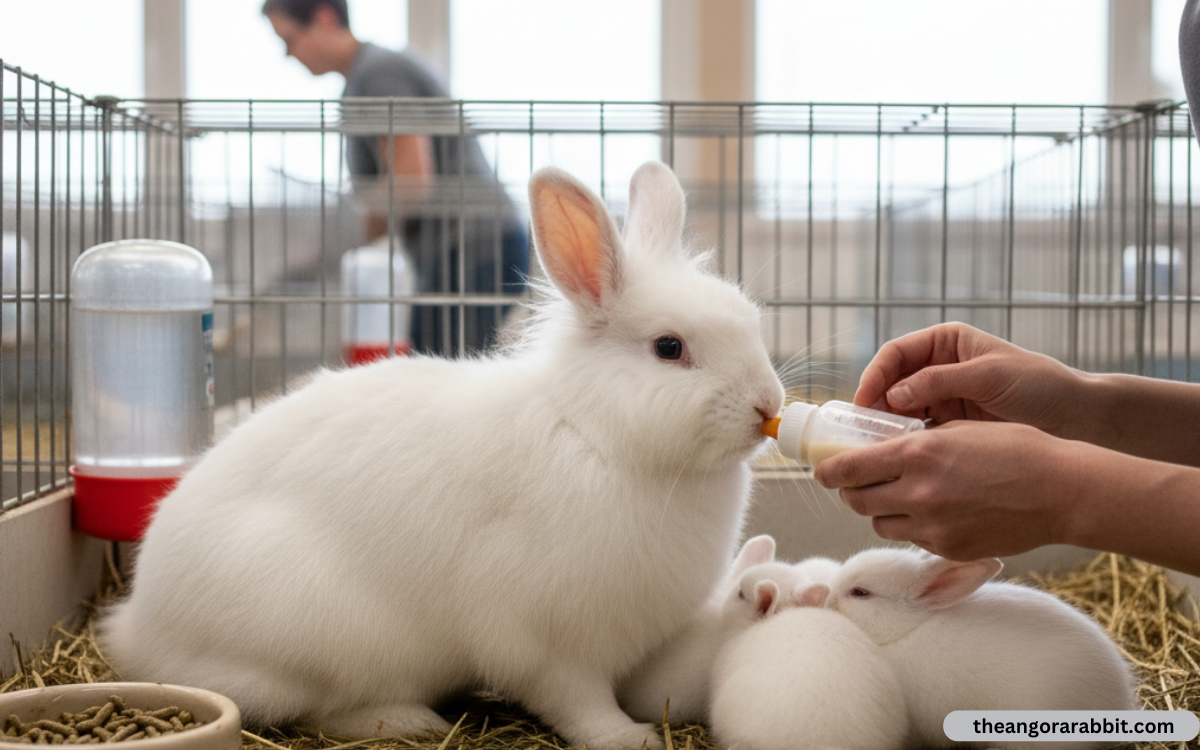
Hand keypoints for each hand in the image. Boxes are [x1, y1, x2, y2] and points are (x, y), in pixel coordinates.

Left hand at [813, 421, 1082, 560]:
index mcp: (916, 455)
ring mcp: (933, 526)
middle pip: (856, 501)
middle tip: (855, 482)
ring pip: (880, 523)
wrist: (1062, 491)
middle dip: (850, 491)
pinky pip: (913, 539)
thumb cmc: (1017, 450)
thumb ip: (916, 442)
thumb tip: (882, 449)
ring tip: (897, 496)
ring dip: (880, 511)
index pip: (848, 468)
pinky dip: (912, 526)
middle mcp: (918, 493)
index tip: (822, 469)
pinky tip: (931, 512)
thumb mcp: (959, 430)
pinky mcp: (949, 549)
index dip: (827, 471)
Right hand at [855, 322, 1082, 436]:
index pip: (896, 354)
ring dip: (887, 427)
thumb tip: (895, 394)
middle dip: (876, 405)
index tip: (864, 401)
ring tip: (878, 447)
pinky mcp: (950, 427)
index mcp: (946, 343)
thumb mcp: (990, 376)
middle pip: (891, 383)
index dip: (875, 375)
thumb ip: (940, 381)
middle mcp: (938, 368)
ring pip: (899, 410)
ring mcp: (942, 399)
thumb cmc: (1041, 386)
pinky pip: (917, 433)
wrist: (1077, 419)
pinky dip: (905, 443)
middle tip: (864, 430)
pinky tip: (901, 457)